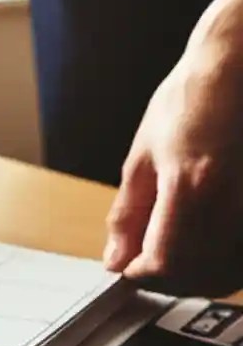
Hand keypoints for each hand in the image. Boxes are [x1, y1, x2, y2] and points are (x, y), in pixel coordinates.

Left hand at [106, 39, 242, 296]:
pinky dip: (225, 262)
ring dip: (199, 276)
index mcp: (190, 184)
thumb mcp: (144, 155)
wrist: (239, 63)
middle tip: (150, 266)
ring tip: (176, 256)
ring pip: (230, 271)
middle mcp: (231, 198)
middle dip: (169, 281)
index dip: (143, 274)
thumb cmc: (191, 99)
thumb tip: (115, 259)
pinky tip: (207, 245)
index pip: (165, 262)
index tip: (130, 267)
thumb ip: (128, 214)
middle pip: (201, 274)